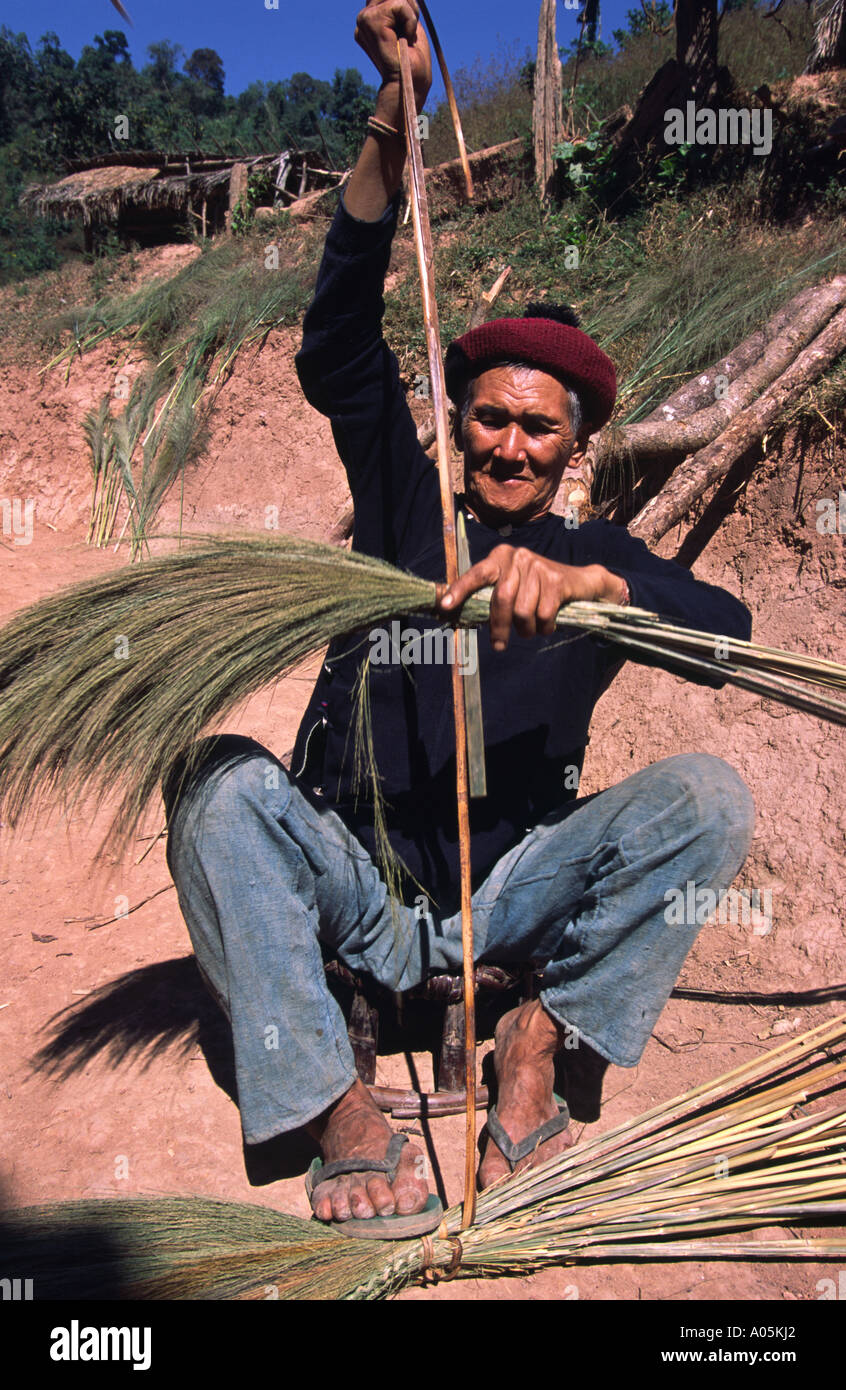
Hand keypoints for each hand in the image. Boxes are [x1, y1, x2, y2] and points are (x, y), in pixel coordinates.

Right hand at [354, 1, 431, 106]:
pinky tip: (405, 39)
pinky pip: (399, 4)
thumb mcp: (408, 24)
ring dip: (410, 15)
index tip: (407, 30)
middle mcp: (364, 19)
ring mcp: (364, 20)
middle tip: (408, 33)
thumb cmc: (412, 60)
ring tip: (406, 37)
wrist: (408, 84)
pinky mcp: (370, 21)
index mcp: (371, 21)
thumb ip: (402, 6)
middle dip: (408, 7)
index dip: (405, 6)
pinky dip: (410, 20)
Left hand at [438, 545, 621, 650]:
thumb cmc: (537, 591)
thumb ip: (490, 598)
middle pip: (501, 599)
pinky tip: (548, 624)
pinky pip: (543, 614)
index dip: (460, 590)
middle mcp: (517, 557)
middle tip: (499, 646)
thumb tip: (459, 617)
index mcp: (499, 557)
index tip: (444, 606)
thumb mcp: (513, 588)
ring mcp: (537, 566)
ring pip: (523, 611)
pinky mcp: (556, 579)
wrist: (580, 583)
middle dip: (499, 627)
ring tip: (531, 630)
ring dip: (526, 629)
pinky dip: (544, 627)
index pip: (476, 574)